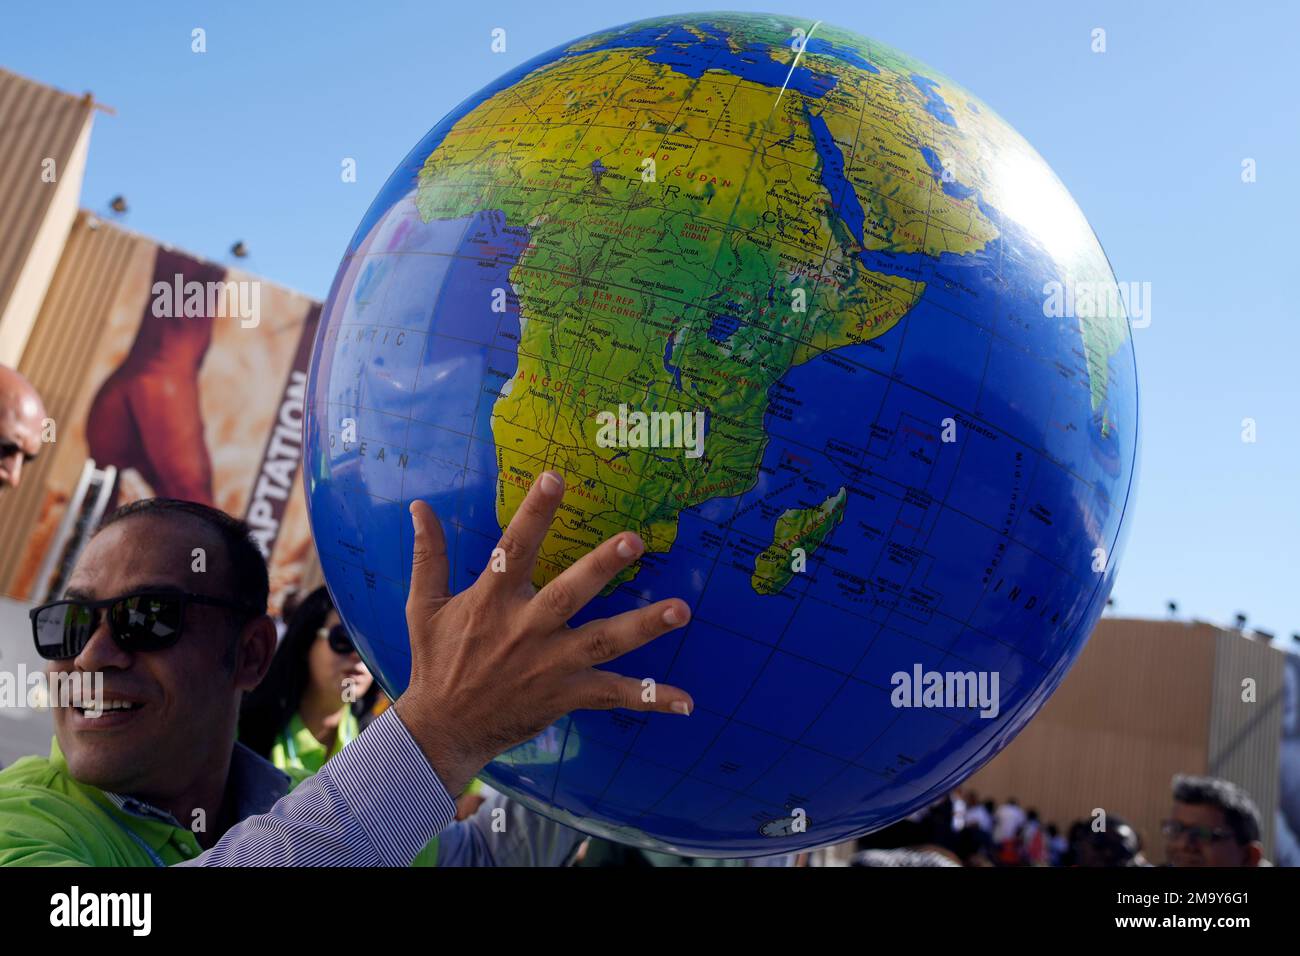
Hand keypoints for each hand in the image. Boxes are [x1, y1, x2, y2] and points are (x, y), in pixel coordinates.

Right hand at [394, 470, 693, 794]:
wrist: (441, 730)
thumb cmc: (436, 661)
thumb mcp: (424, 606)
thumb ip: (429, 555)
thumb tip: (419, 506)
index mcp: (492, 600)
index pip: (514, 548)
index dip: (534, 513)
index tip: (555, 478)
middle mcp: (525, 630)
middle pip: (568, 594)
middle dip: (601, 567)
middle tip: (634, 540)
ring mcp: (549, 664)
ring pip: (602, 642)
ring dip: (643, 626)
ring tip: (682, 610)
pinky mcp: (566, 695)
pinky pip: (615, 696)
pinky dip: (651, 699)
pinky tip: (687, 702)